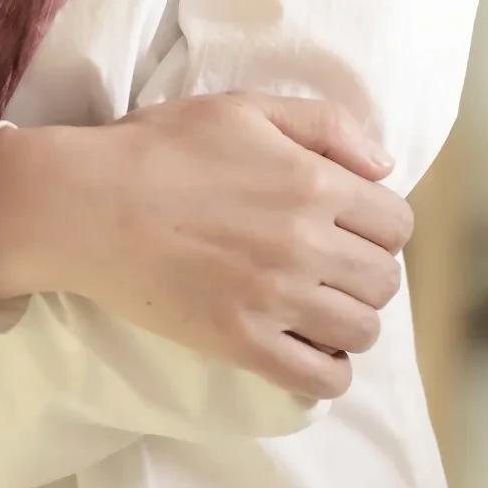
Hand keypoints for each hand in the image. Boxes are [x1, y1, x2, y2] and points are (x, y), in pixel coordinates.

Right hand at [67, 92, 412, 398]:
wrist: (90, 202)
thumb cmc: (163, 147)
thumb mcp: (245, 107)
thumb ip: (324, 125)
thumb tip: (384, 166)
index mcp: (313, 182)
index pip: (397, 223)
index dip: (380, 224)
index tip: (350, 225)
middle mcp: (306, 243)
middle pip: (385, 280)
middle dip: (367, 271)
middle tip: (329, 264)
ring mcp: (276, 298)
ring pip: (362, 331)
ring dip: (350, 320)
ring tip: (316, 305)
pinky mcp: (243, 343)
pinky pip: (322, 380)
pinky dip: (328, 370)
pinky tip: (305, 346)